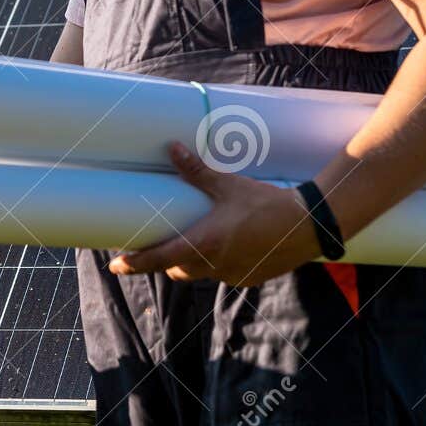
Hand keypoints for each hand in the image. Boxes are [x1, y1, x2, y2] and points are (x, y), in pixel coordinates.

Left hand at [108, 141, 320, 286]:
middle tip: (159, 244)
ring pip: (201, 273)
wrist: (310, 225)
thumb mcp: (228, 185)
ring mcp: (233, 275)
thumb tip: (173, 148)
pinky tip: (227, 245)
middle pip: (177, 269)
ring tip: (195, 240)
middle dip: (166, 260)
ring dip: (193, 261)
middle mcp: (214, 266)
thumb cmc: (266, 204)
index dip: (135, 264)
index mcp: (203, 244)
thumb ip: (197, 171)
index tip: (116, 265)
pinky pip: (224, 273)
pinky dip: (218, 263)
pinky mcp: (251, 278)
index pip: (159, 259)